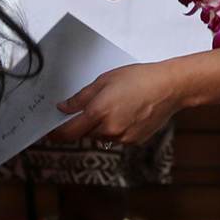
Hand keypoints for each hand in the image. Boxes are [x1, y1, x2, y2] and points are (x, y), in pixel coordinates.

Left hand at [48, 61, 185, 144]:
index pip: (69, 131)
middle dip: (82, 123)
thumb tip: (64, 108)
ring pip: (101, 136)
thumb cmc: (139, 78)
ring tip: (116, 105)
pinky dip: (116, 128)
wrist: (170, 87)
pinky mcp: (134, 141)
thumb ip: (81, 97)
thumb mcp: (105, 80)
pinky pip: (117, 137)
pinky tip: (127, 112)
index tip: (50, 132)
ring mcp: (123, 137)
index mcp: (99, 112)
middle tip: (92, 106)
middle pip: (85, 133)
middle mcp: (109, 128)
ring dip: (100, 125)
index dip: (56, 133)